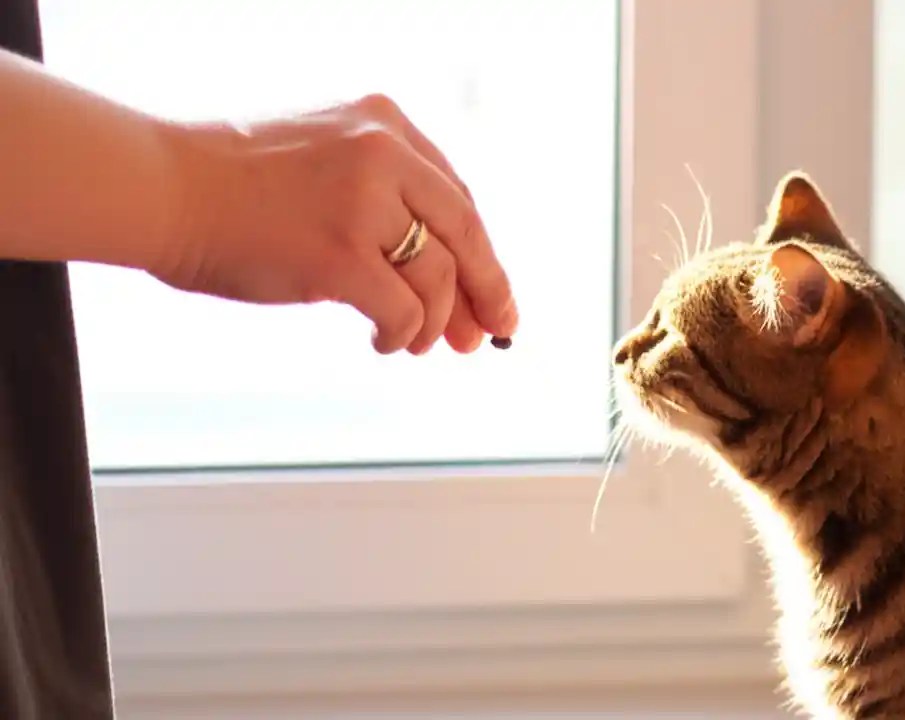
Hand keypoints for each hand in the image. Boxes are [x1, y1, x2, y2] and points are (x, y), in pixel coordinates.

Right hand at [151, 93, 516, 354]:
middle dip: (486, 291)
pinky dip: (403, 334)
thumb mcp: (326, 160)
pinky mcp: (339, 255)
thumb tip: (451, 278)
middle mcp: (384, 153)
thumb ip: (386, 195)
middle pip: (466, 233)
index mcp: (385, 123)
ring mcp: (363, 203)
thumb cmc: (234, 186)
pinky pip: (403, 310)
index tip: (492, 293)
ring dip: (432, 322)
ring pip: (438, 277)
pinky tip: (385, 342)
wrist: (161, 187)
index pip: (456, 196)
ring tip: (415, 344)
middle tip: (493, 332)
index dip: (479, 252)